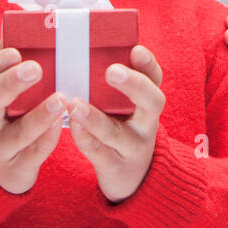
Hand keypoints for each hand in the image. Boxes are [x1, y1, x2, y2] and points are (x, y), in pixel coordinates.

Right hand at [0, 46, 64, 193]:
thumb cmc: (9, 122)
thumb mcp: (4, 98)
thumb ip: (15, 68)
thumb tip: (32, 22)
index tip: (14, 51)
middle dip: (10, 84)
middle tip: (35, 68)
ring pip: (16, 133)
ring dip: (38, 115)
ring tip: (60, 99)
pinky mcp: (15, 170)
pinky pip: (32, 155)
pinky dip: (47, 139)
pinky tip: (62, 125)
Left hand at [66, 44, 165, 202]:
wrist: (133, 179)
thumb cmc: (121, 129)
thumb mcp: (125, 108)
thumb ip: (109, 85)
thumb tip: (80, 48)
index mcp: (147, 102)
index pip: (155, 79)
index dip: (148, 65)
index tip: (136, 50)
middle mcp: (146, 123)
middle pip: (152, 102)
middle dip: (134, 85)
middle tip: (111, 71)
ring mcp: (132, 147)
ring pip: (118, 132)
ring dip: (96, 118)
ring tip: (75, 104)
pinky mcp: (115, 166)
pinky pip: (100, 152)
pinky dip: (85, 138)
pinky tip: (71, 126)